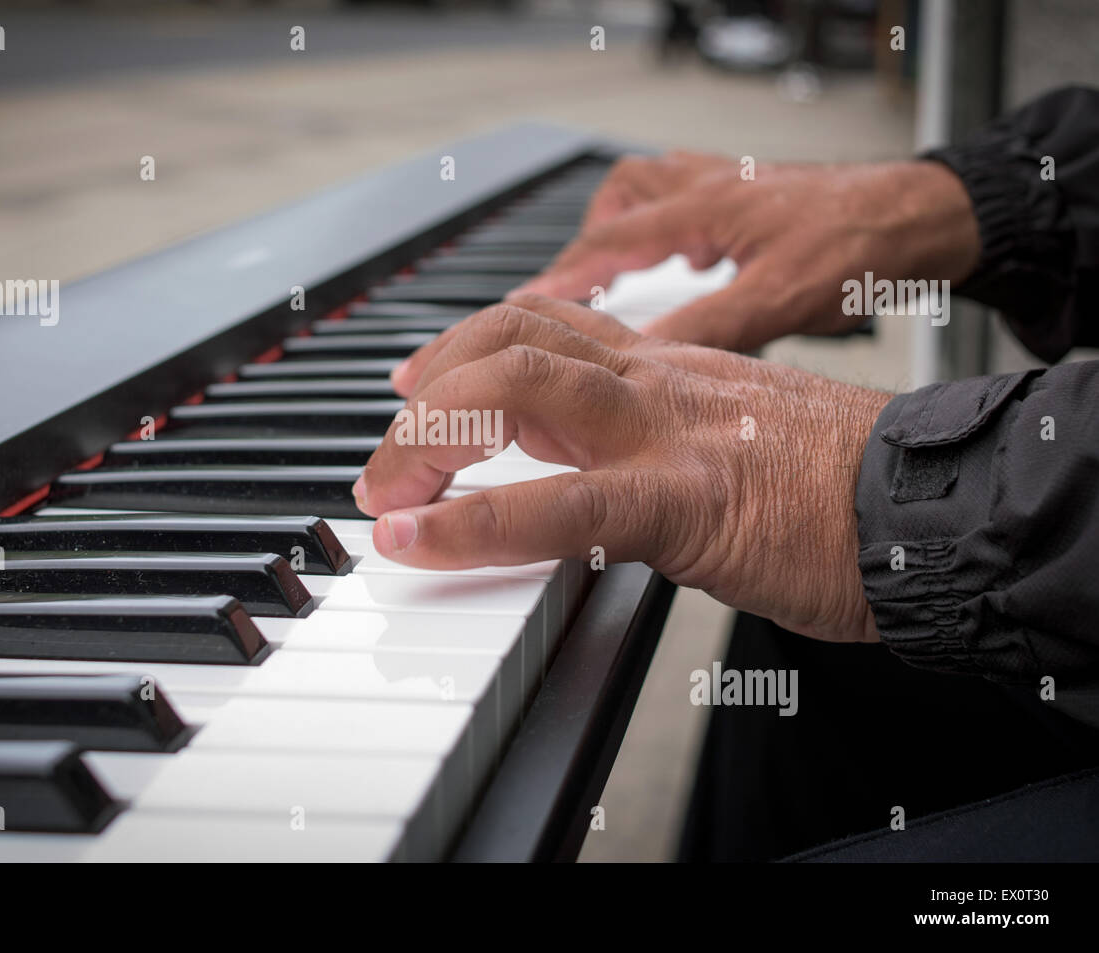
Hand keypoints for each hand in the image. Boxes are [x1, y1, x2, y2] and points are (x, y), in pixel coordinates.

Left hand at [359, 297, 892, 642]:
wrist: (934, 507)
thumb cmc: (841, 487)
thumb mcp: (734, 438)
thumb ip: (660, 440)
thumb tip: (595, 478)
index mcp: (669, 367)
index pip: (542, 324)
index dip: (460, 349)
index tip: (413, 387)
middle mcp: (658, 381)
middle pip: (510, 339)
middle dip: (426, 396)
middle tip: (385, 463)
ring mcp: (668, 432)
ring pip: (518, 386)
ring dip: (427, 437)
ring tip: (386, 494)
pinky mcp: (685, 500)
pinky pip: (559, 501)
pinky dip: (474, 520)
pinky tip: (422, 540)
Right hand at [509, 154, 981, 351]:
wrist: (925, 214)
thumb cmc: (864, 245)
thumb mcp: (778, 298)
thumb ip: (705, 328)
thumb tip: (642, 362)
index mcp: (703, 209)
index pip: (608, 241)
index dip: (560, 277)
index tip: (523, 307)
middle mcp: (709, 188)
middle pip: (618, 203)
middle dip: (585, 248)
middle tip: (569, 292)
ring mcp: (731, 188)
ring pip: (651, 193)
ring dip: (624, 231)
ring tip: (612, 275)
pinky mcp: (755, 197)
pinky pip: (690, 199)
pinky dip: (669, 229)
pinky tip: (683, 261)